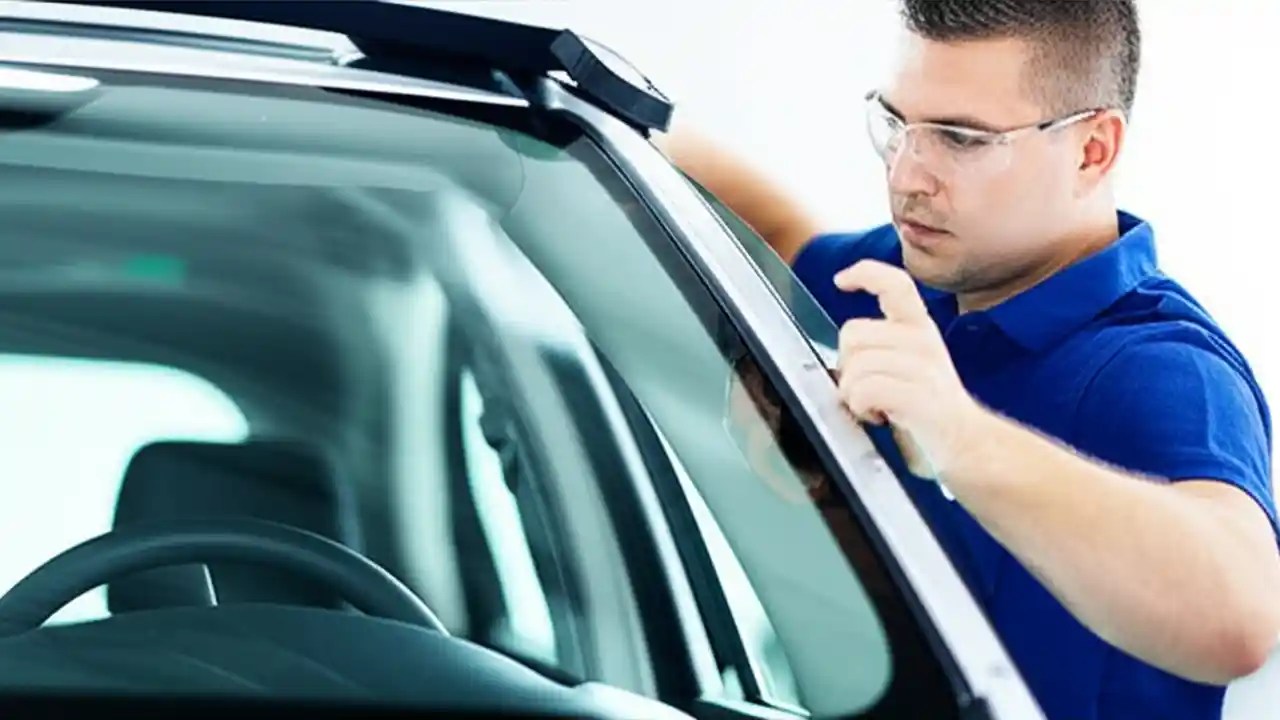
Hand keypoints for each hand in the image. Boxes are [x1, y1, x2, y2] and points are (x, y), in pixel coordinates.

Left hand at [832, 260, 983, 478]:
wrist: (969, 446)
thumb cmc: (930, 410)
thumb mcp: (910, 366)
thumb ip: (882, 350)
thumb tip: (842, 355)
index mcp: (920, 329)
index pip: (895, 283)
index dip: (864, 273)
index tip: (841, 280)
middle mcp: (923, 340)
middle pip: (852, 333)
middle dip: (847, 366)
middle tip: (868, 389)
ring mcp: (923, 367)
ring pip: (855, 366)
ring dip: (854, 394)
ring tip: (878, 406)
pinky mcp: (918, 395)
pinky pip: (864, 390)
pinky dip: (862, 408)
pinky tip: (880, 417)